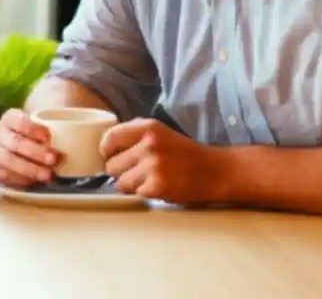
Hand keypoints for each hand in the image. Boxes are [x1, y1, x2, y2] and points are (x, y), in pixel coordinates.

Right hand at [0, 108, 56, 186]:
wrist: (20, 146)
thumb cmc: (36, 134)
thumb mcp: (43, 125)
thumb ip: (55, 128)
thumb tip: (78, 134)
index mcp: (10, 117)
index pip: (18, 120)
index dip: (32, 129)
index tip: (48, 137)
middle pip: (14, 142)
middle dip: (35, 152)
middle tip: (53, 159)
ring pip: (8, 161)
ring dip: (29, 169)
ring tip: (47, 175)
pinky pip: (5, 175)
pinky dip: (22, 179)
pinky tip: (36, 180)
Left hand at [101, 118, 225, 203]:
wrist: (215, 171)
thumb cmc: (186, 154)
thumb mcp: (161, 133)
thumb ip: (134, 135)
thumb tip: (106, 146)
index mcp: (147, 127)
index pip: (109, 138)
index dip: (107, 151)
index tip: (114, 157)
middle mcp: (148, 144)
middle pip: (111, 165)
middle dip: (121, 172)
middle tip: (139, 172)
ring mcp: (152, 165)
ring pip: (120, 183)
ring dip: (131, 185)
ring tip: (150, 180)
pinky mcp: (157, 185)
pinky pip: (135, 194)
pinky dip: (144, 193)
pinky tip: (159, 187)